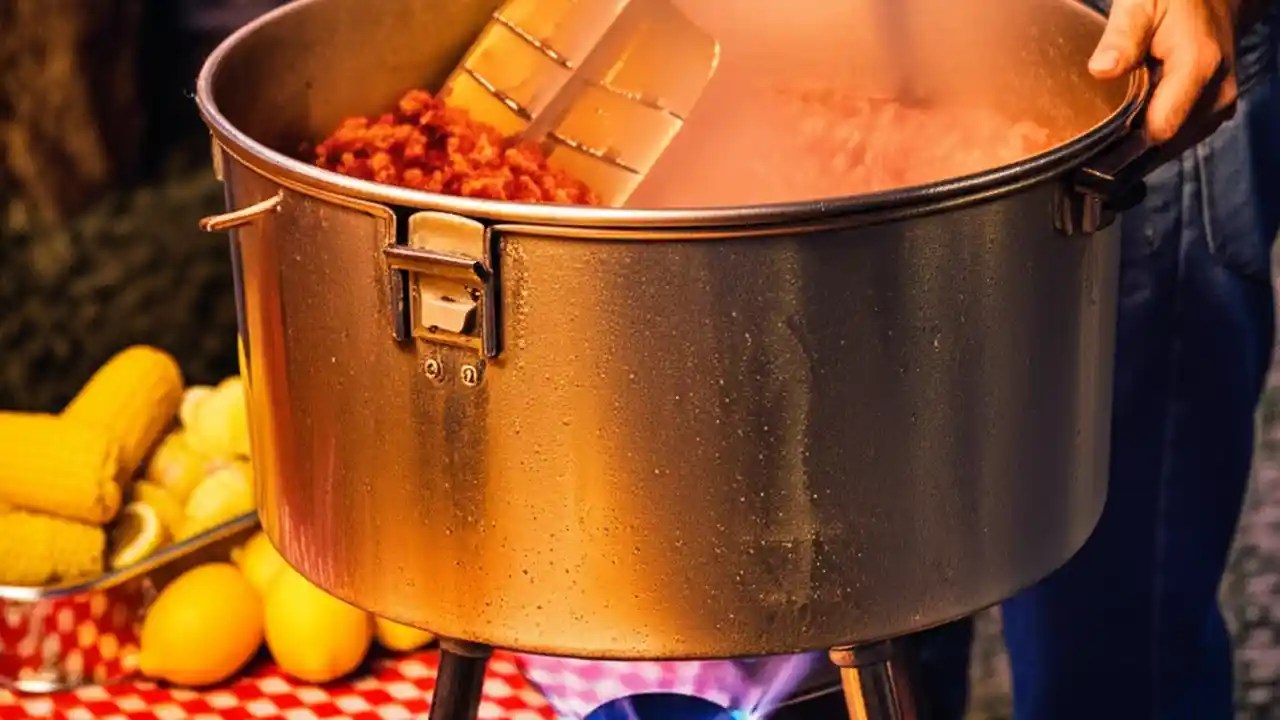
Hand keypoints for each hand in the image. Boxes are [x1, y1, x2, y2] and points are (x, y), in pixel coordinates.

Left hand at [1087, 0, 1238, 149]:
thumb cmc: (1173, 0)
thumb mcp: (1140, 5)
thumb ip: (1122, 37)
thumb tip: (1101, 70)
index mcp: (1199, 67)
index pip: (1160, 129)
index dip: (1126, 138)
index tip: (1101, 130)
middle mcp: (1217, 93)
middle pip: (1164, 142)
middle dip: (1134, 136)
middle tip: (1114, 112)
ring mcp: (1221, 105)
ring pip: (1172, 143)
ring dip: (1147, 133)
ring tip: (1132, 106)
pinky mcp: (1218, 111)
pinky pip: (1182, 135)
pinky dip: (1161, 128)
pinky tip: (1146, 109)